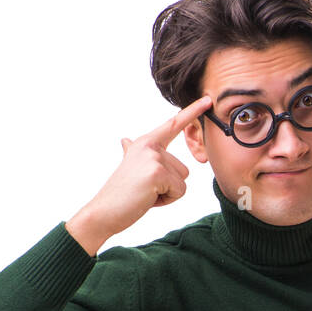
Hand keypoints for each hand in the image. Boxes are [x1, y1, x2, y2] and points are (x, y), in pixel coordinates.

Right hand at [66, 95, 212, 253]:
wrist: (104, 211)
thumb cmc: (121, 192)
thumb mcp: (129, 166)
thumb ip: (133, 151)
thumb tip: (126, 141)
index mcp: (146, 142)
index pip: (173, 124)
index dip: (192, 111)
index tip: (207, 100)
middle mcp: (150, 146)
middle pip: (184, 170)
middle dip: (169, 186)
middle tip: (145, 189)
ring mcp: (154, 158)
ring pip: (183, 182)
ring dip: (168, 194)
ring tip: (145, 193)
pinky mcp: (157, 173)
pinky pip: (179, 191)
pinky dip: (166, 201)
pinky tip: (147, 198)